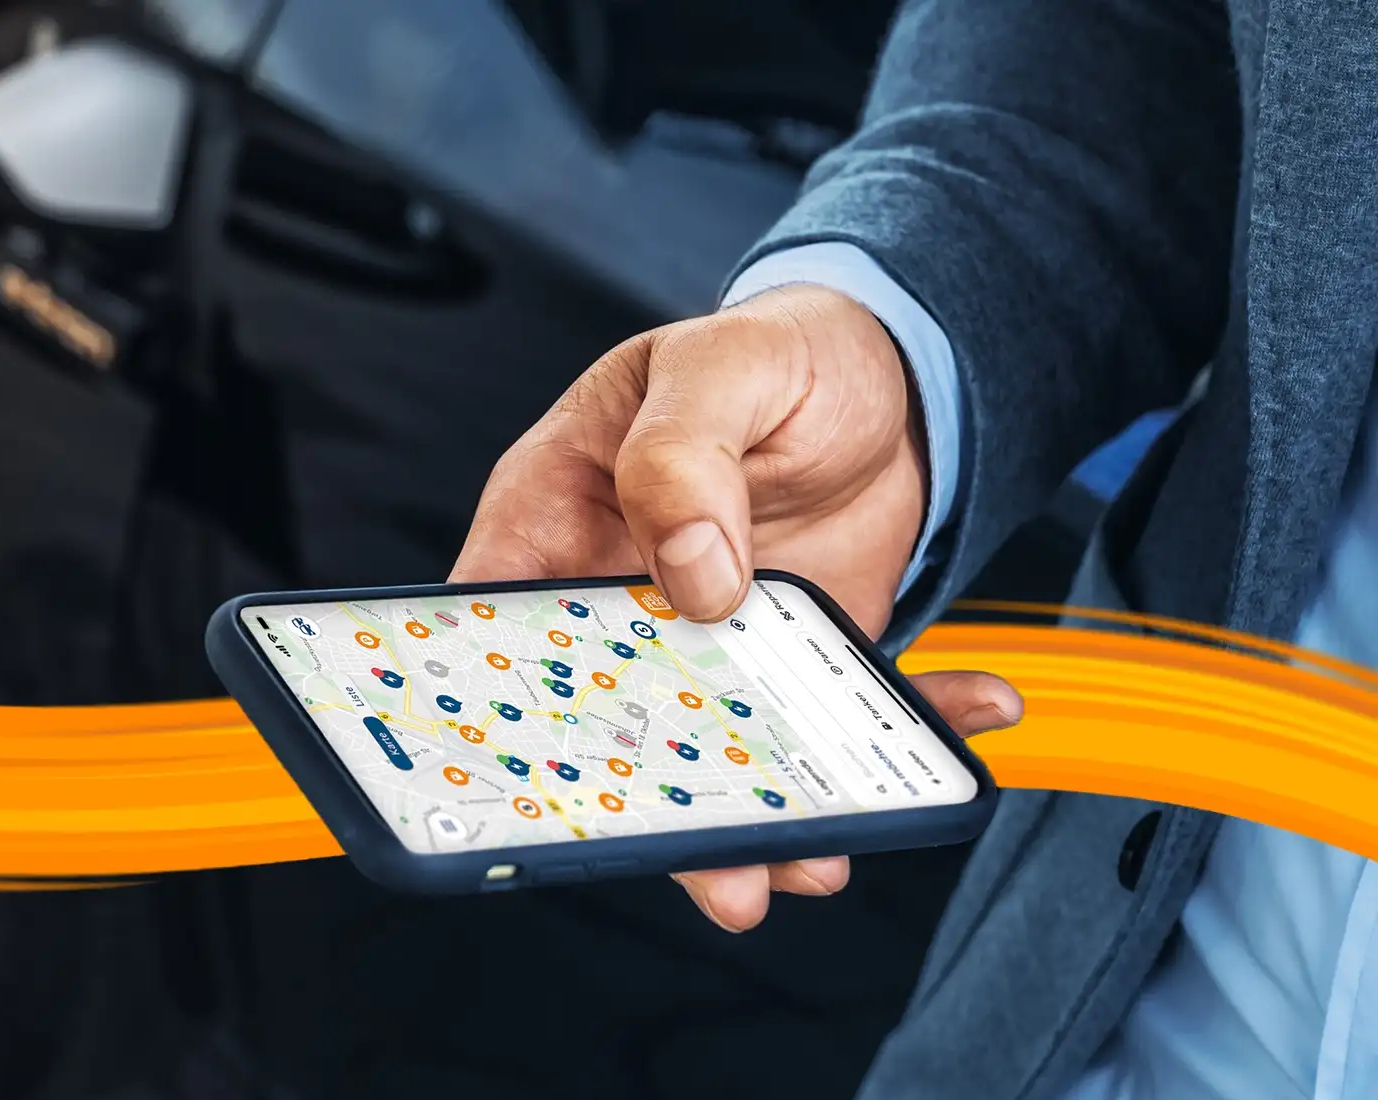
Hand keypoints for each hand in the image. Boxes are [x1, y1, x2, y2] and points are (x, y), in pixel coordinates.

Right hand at [450, 283, 1017, 930]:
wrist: (886, 371)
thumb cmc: (772, 351)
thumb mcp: (721, 366)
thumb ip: (682, 455)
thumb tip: (692, 571)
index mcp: (555, 518)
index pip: (495, 626)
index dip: (495, 709)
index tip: (541, 781)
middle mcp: (620, 596)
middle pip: (604, 718)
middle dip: (653, 804)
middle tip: (709, 866)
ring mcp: (707, 640)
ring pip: (712, 749)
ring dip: (767, 812)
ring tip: (818, 852)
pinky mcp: (789, 660)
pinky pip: (826, 719)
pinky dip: (892, 735)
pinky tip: (952, 725)